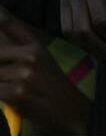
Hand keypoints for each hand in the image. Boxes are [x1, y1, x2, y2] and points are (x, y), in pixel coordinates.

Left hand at [0, 8, 90, 135]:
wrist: (69, 111)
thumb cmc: (50, 85)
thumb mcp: (40, 60)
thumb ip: (17, 45)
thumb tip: (1, 28)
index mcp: (35, 45)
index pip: (8, 24)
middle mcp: (30, 55)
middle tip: (8, 71)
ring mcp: (24, 74)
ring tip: (10, 83)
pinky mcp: (17, 93)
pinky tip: (8, 93)